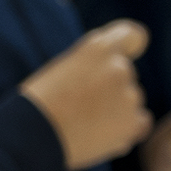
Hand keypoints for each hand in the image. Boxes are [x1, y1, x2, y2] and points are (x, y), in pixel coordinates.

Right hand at [20, 20, 153, 170]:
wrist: (31, 135)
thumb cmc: (39, 100)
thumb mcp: (64, 67)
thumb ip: (93, 64)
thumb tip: (118, 72)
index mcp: (99, 48)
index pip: (133, 36)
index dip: (132, 44)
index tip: (131, 51)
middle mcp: (120, 68)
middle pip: (125, 75)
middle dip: (109, 86)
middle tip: (80, 103)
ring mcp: (130, 97)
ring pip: (130, 101)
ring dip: (114, 109)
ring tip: (82, 122)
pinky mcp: (132, 124)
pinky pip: (139, 122)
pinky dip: (124, 128)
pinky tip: (100, 133)